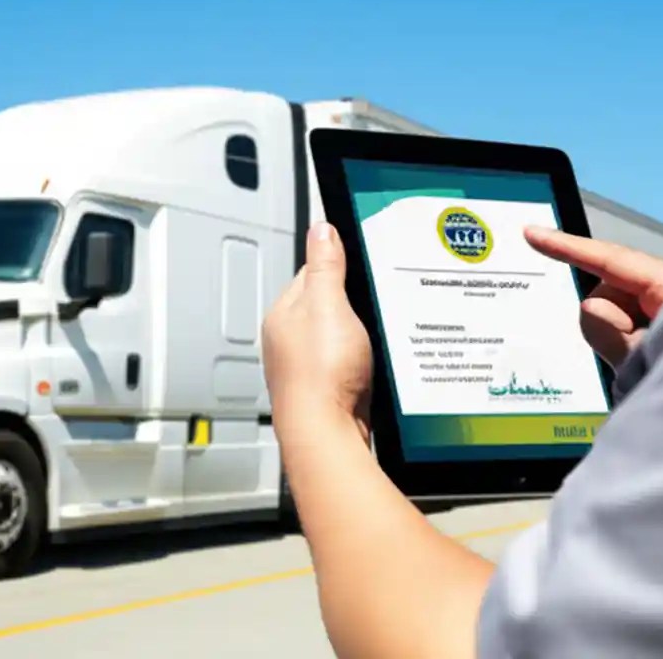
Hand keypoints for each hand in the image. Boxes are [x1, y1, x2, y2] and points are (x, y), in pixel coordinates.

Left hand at [262, 222, 372, 444]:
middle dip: (355, 303)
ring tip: (378, 336)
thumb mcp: (327, 303)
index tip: (365, 265)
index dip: (342, 266)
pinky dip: (364, 361)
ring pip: (342, 336)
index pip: (313, 272)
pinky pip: (350, 363)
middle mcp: (291, 340)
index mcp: (284, 313)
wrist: (327, 433)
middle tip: (377, 303)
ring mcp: (309, 366)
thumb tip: (321, 229)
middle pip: (330, 305)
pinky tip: (376, 363)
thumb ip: (325, 266)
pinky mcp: (329, 389)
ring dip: (361, 335)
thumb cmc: (321, 373)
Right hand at [524, 226, 662, 365]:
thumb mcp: (655, 353)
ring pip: (610, 321)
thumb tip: (594, 315)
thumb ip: (613, 333)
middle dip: (611, 328)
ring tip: (660, 364)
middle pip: (603, 297)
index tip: (532, 233)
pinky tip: (655, 365)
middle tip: (645, 357)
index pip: (608, 259)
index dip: (566, 246)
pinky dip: (631, 351)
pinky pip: (625, 337)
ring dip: (623, 345)